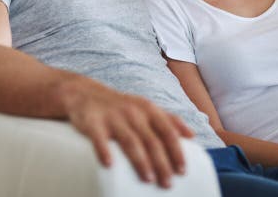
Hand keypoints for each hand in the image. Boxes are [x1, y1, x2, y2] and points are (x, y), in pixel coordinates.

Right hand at [62, 81, 193, 188]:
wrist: (85, 94)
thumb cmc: (121, 106)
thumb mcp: (146, 107)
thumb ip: (168, 119)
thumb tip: (192, 135)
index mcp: (148, 110)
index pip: (167, 131)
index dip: (176, 151)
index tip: (182, 171)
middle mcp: (132, 112)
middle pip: (151, 140)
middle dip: (161, 163)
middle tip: (167, 184)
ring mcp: (112, 117)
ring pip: (130, 141)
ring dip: (140, 161)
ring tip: (148, 179)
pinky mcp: (92, 122)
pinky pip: (99, 138)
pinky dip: (104, 150)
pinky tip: (109, 164)